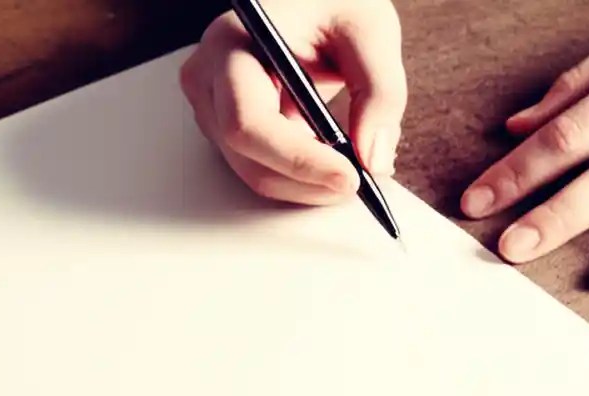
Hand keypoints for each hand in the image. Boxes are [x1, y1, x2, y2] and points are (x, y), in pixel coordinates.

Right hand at [179, 0, 405, 204]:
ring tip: (354, 170)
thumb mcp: (370, 29)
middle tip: (362, 183)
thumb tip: (374, 160)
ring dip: (307, 185)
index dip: (298, 159)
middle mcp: (208, 79)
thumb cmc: (329, 2)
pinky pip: (259, 168)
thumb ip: (380, 92)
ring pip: (254, 173)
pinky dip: (300, 177)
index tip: (349, 176)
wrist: (306, 0)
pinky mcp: (224, 127)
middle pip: (248, 158)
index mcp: (231, 44)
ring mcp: (210, 107)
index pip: (249, 122)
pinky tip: (332, 164)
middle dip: (308, 181)